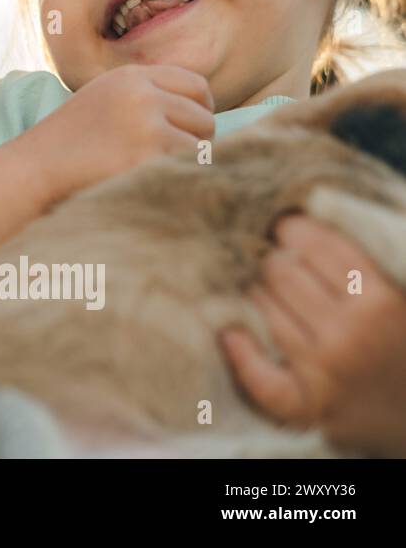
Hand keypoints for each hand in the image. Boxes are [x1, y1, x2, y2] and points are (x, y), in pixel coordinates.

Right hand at [21, 64, 214, 206]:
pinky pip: (188, 168)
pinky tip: (147, 180)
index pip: (196, 86)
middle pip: (204, 117)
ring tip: (153, 169)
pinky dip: (175, 178)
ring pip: (201, 145)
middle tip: (166, 158)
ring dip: (185, 162)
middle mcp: (142, 94)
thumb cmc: (71, 141)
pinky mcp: (147, 156)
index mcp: (131, 77)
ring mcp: (145, 124)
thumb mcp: (106, 99)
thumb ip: (148, 95)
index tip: (187, 130)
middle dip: (193, 140)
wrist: (34, 168)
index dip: (198, 110)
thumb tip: (206, 113)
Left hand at [220, 214, 405, 456]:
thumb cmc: (400, 341)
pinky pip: (258, 376)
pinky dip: (240, 352)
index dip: (292, 230)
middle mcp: (351, 333)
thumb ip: (357, 260)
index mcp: (380, 299)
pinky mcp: (307, 405)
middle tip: (275, 263)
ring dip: (256, 294)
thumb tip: (297, 214)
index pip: (315, 243)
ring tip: (265, 292)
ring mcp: (326, 370)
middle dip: (273, 261)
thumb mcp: (397, 294)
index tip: (285, 229)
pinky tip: (231, 333)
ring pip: (262, 307)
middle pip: (280, 271)